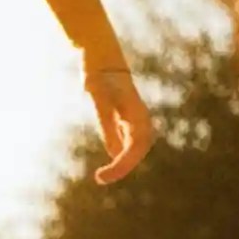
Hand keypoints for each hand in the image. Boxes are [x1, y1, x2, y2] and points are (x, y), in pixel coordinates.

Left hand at [83, 69, 154, 184]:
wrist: (102, 60)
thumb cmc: (101, 76)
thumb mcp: (100, 98)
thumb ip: (106, 122)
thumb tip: (114, 151)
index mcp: (137, 116)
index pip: (135, 148)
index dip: (122, 165)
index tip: (104, 175)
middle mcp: (139, 120)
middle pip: (137, 152)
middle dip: (122, 168)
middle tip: (100, 178)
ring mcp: (132, 121)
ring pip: (133, 150)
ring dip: (121, 164)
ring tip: (103, 176)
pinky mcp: (122, 121)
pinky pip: (125, 144)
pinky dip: (119, 156)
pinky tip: (109, 167)